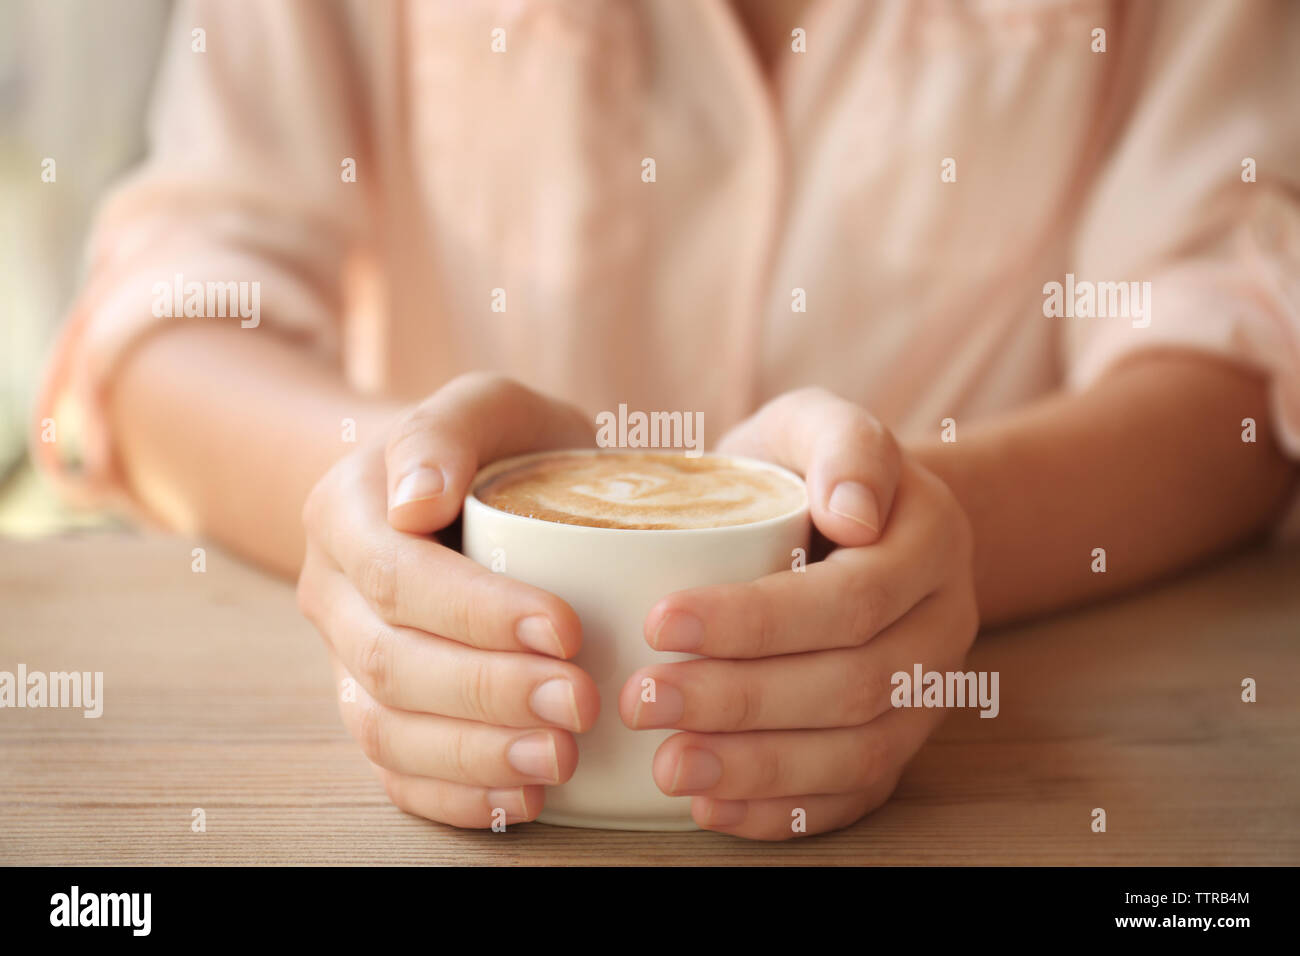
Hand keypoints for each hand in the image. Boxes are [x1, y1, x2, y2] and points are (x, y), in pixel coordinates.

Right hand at [297, 373, 599, 826]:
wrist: (460, 492)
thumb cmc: (493, 446)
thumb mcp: (484, 405)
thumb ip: (448, 430)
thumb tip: (416, 501)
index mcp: (346, 514)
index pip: (399, 575)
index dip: (478, 611)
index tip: (565, 627)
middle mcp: (331, 594)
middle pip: (390, 662)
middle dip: (488, 690)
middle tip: (580, 702)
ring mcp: (345, 659)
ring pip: (384, 728)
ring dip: (473, 754)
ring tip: (558, 758)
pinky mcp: (373, 709)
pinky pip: (393, 770)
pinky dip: (453, 796)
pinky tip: (524, 798)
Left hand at [618, 387, 978, 839]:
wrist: (844, 520)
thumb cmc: (807, 468)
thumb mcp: (817, 423)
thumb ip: (841, 441)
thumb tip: (854, 512)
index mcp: (932, 543)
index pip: (851, 597)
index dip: (757, 620)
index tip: (660, 621)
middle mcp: (944, 625)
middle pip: (853, 684)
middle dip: (740, 700)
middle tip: (643, 701)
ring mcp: (927, 694)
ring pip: (858, 752)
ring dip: (758, 769)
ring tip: (669, 767)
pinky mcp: (899, 743)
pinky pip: (855, 795)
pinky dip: (783, 812)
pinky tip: (712, 808)